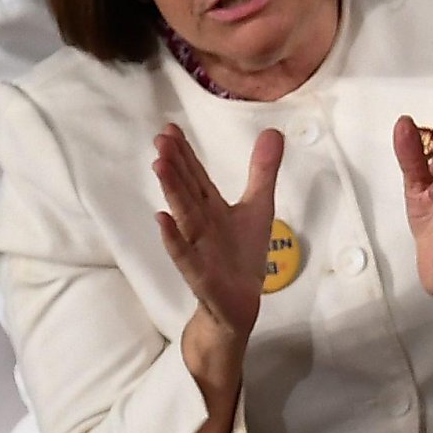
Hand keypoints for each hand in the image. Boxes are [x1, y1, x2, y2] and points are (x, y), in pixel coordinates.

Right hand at [152, 123, 282, 338]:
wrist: (240, 304)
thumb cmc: (242, 254)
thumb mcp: (258, 207)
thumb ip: (262, 171)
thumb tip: (273, 131)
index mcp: (211, 208)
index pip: (196, 177)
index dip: (185, 154)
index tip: (169, 129)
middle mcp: (200, 224)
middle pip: (187, 191)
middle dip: (175, 165)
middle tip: (161, 139)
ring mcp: (197, 248)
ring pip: (183, 216)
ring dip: (171, 191)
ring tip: (160, 165)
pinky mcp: (199, 274)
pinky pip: (183, 255)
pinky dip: (173, 238)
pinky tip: (162, 219)